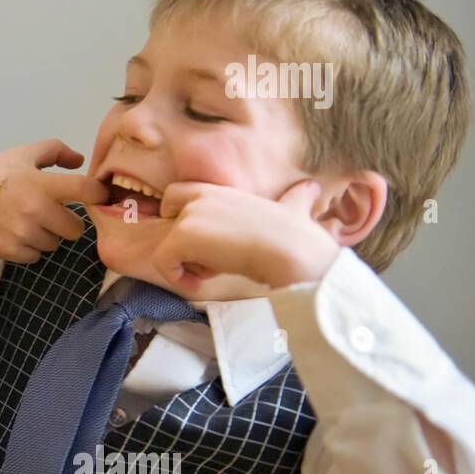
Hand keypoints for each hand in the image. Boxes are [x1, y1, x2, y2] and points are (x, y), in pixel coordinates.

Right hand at [0, 139, 109, 262]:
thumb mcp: (24, 153)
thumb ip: (56, 151)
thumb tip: (80, 162)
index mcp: (42, 183)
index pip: (87, 191)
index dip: (98, 194)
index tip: (95, 197)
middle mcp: (36, 210)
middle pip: (76, 228)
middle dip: (67, 222)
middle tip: (52, 214)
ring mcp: (23, 234)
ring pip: (55, 244)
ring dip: (47, 235)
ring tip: (28, 222)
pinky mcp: (11, 251)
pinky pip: (35, 255)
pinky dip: (29, 247)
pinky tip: (16, 232)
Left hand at [152, 179, 340, 292]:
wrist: (292, 250)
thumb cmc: (298, 238)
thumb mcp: (290, 210)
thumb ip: (292, 199)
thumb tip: (313, 188)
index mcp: (221, 191)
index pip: (178, 194)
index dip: (180, 218)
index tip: (204, 244)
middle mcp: (201, 196)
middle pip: (166, 213)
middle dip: (178, 237)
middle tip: (206, 260)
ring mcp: (189, 215)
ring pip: (166, 242)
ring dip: (184, 263)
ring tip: (212, 273)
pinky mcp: (182, 236)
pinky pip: (162, 261)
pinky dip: (177, 278)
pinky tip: (201, 285)